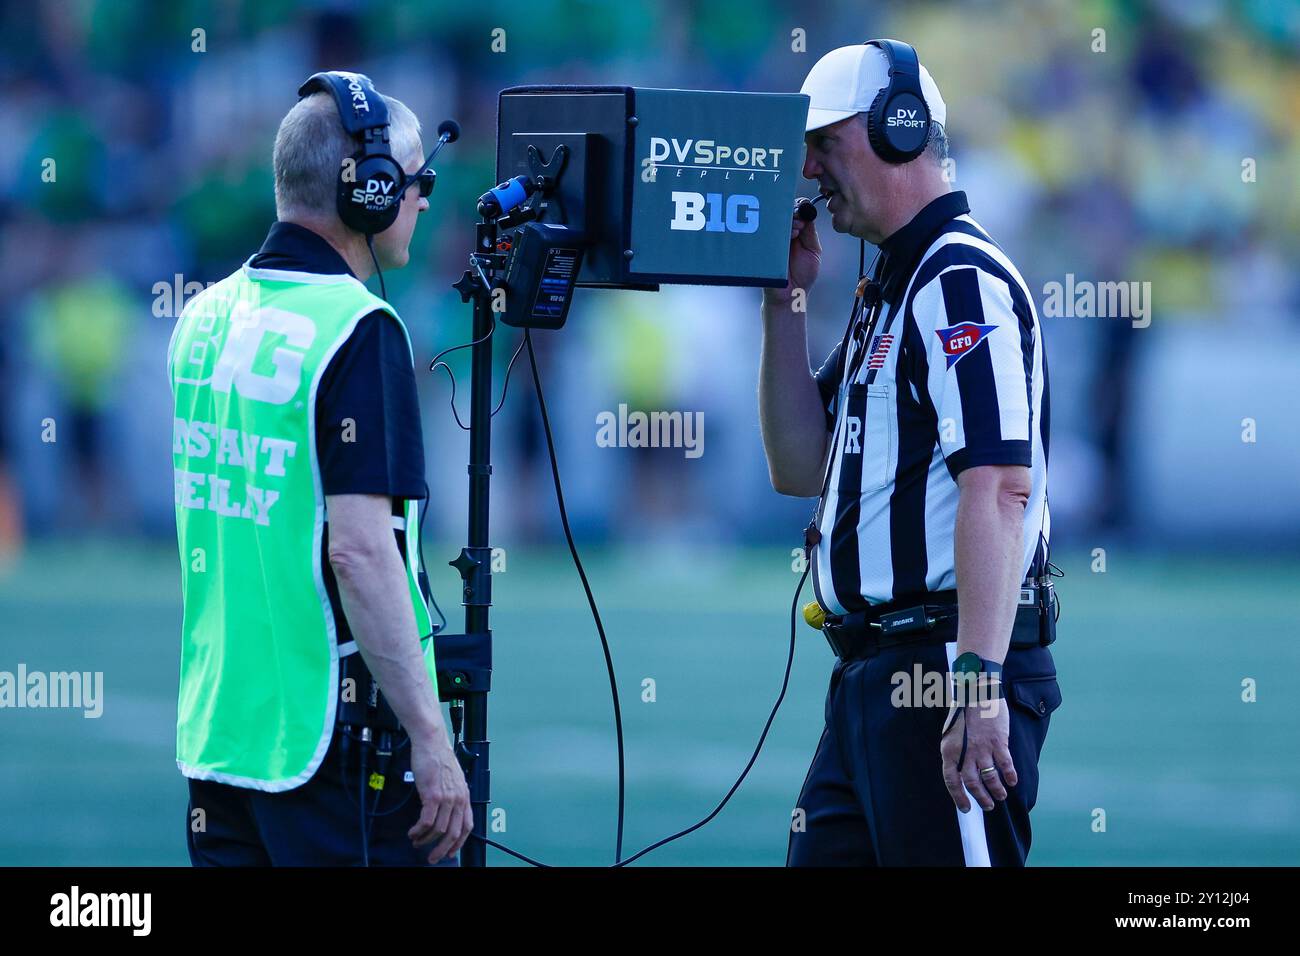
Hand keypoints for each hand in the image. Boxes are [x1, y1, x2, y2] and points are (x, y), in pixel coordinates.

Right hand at [406, 735, 471, 862]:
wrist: (432, 742)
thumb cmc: (439, 758)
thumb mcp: (452, 778)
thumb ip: (452, 794)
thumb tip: (444, 810)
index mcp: (465, 795)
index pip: (468, 825)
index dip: (460, 842)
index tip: (451, 852)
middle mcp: (458, 799)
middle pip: (454, 833)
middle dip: (442, 849)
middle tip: (432, 858)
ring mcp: (447, 798)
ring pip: (438, 830)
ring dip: (426, 840)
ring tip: (417, 842)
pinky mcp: (432, 795)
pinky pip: (426, 822)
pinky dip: (418, 831)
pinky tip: (412, 833)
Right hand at [764, 207, 820, 304]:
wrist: (791, 296)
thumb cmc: (802, 275)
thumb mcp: (813, 251)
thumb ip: (810, 233)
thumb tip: (807, 213)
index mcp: (795, 232)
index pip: (795, 211)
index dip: (799, 207)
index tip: (805, 212)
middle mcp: (782, 234)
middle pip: (782, 213)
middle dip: (792, 213)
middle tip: (800, 223)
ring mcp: (771, 242)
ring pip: (774, 222)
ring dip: (786, 222)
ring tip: (795, 231)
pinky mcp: (763, 250)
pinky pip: (766, 236)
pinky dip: (777, 233)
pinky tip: (786, 237)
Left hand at [940, 697, 1017, 812]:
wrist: (977, 691)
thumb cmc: (963, 712)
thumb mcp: (951, 733)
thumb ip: (955, 752)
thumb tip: (961, 773)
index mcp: (949, 750)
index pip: (951, 780)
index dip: (958, 797)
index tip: (966, 808)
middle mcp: (965, 752)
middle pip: (972, 783)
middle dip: (981, 798)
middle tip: (988, 806)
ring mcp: (982, 748)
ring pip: (990, 777)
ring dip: (996, 790)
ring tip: (1000, 796)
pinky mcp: (998, 742)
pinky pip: (1005, 765)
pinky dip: (1010, 776)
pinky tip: (1012, 782)